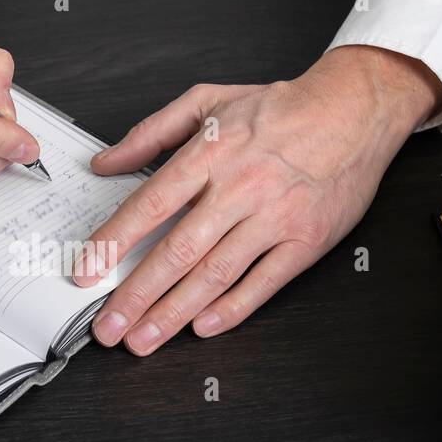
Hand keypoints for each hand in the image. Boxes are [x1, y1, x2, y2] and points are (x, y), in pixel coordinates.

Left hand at [72, 45, 441, 353]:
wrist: (354, 108)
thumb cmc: (279, 108)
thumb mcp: (207, 102)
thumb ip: (150, 133)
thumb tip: (105, 163)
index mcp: (210, 154)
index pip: (149, 206)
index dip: (114, 243)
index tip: (87, 272)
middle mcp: (239, 188)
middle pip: (177, 251)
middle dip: (136, 295)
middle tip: (107, 327)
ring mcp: (274, 217)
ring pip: (215, 274)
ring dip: (174, 313)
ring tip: (143, 339)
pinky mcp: (305, 240)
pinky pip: (264, 282)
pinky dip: (232, 308)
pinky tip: (202, 327)